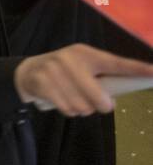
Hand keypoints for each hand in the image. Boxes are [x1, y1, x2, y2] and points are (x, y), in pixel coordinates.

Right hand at [14, 44, 152, 115]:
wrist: (28, 71)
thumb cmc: (64, 71)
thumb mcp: (81, 68)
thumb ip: (98, 80)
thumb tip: (110, 101)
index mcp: (87, 54)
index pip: (115, 63)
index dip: (135, 68)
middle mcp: (71, 59)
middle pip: (99, 97)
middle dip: (101, 105)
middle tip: (97, 104)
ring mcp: (55, 70)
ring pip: (83, 107)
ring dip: (82, 109)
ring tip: (73, 99)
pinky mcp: (43, 83)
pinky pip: (67, 109)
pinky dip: (68, 111)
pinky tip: (62, 101)